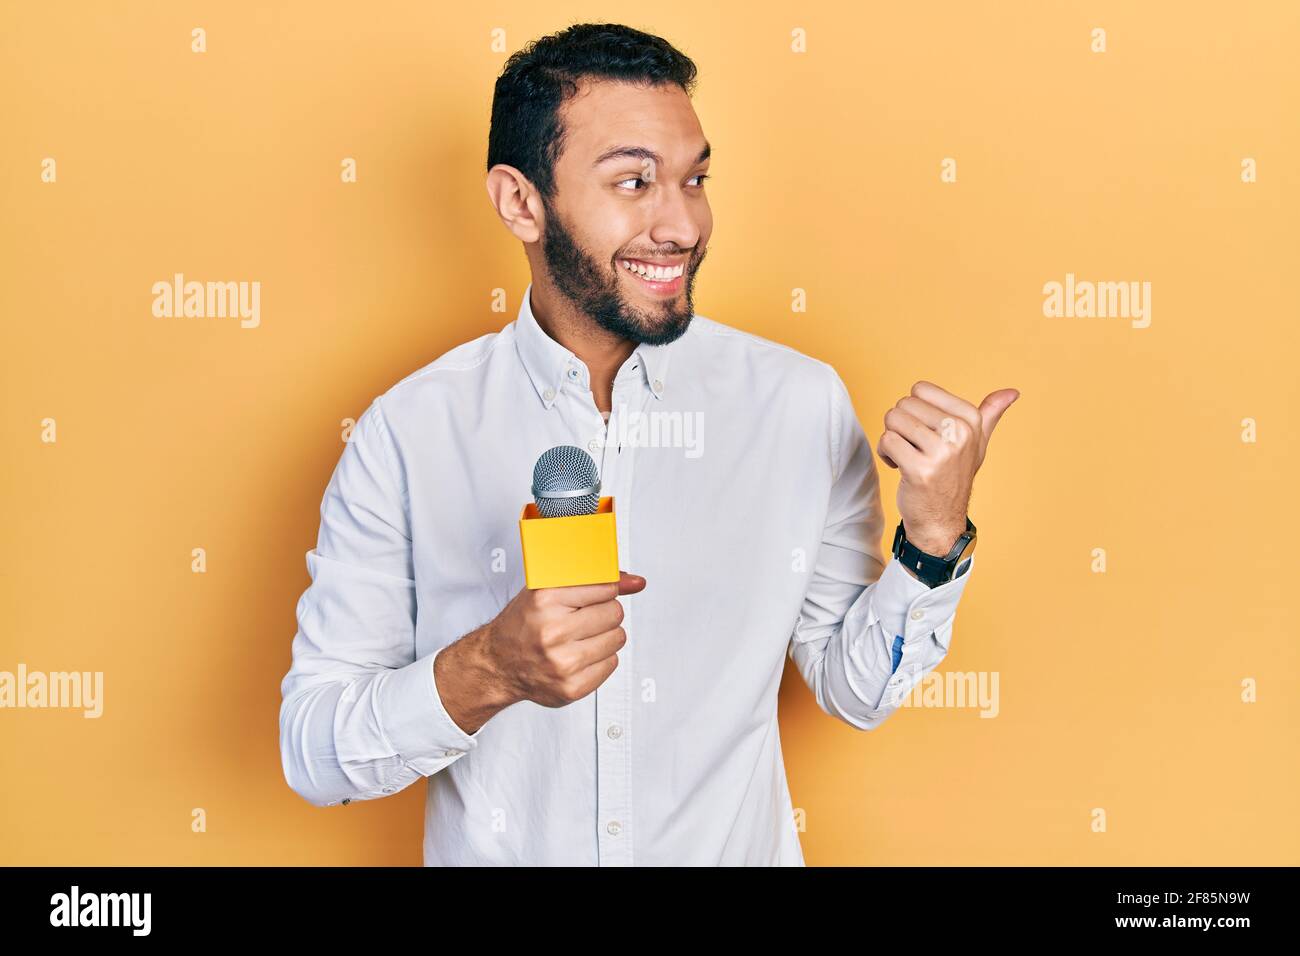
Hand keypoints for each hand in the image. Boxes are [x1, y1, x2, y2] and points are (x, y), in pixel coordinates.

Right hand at [484, 571, 645, 707]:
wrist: (498, 664)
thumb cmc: (525, 625)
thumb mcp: (548, 591)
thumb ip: (593, 582)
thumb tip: (637, 582)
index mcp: (545, 600)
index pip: (605, 587)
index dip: (605, 590)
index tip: (599, 595)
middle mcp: (552, 631)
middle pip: (614, 613)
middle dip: (605, 613)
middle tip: (585, 618)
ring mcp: (562, 662)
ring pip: (617, 638)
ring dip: (605, 636)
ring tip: (581, 637)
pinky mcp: (571, 687)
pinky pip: (612, 664)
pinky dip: (601, 659)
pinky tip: (580, 655)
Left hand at [877, 381, 1018, 554]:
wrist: (941, 519)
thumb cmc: (954, 476)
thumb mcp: (977, 443)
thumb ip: (990, 414)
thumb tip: (1012, 392)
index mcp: (971, 420)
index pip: (920, 389)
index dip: (914, 410)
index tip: (925, 432)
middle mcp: (959, 433)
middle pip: (903, 404)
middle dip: (900, 425)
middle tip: (914, 448)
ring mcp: (941, 452)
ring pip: (893, 420)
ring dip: (892, 439)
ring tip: (907, 456)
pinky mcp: (920, 469)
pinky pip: (887, 441)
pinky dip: (885, 453)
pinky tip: (900, 467)